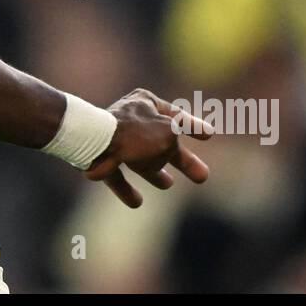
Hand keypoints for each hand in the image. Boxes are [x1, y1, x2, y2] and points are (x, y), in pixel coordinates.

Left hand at [84, 88, 212, 207]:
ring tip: (167, 184)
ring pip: (139, 159)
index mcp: (146, 104)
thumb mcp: (169, 133)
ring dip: (153, 172)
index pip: (176, 116)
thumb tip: (167, 153)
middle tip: (203, 177)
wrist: (95, 143)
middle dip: (182, 160)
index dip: (194, 126)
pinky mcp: (101, 160)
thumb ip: (175, 141)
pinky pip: (117, 176)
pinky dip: (126, 189)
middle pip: (162, 143)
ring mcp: (115, 141)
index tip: (210, 136)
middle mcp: (130, 120)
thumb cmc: (135, 133)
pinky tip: (137, 202)